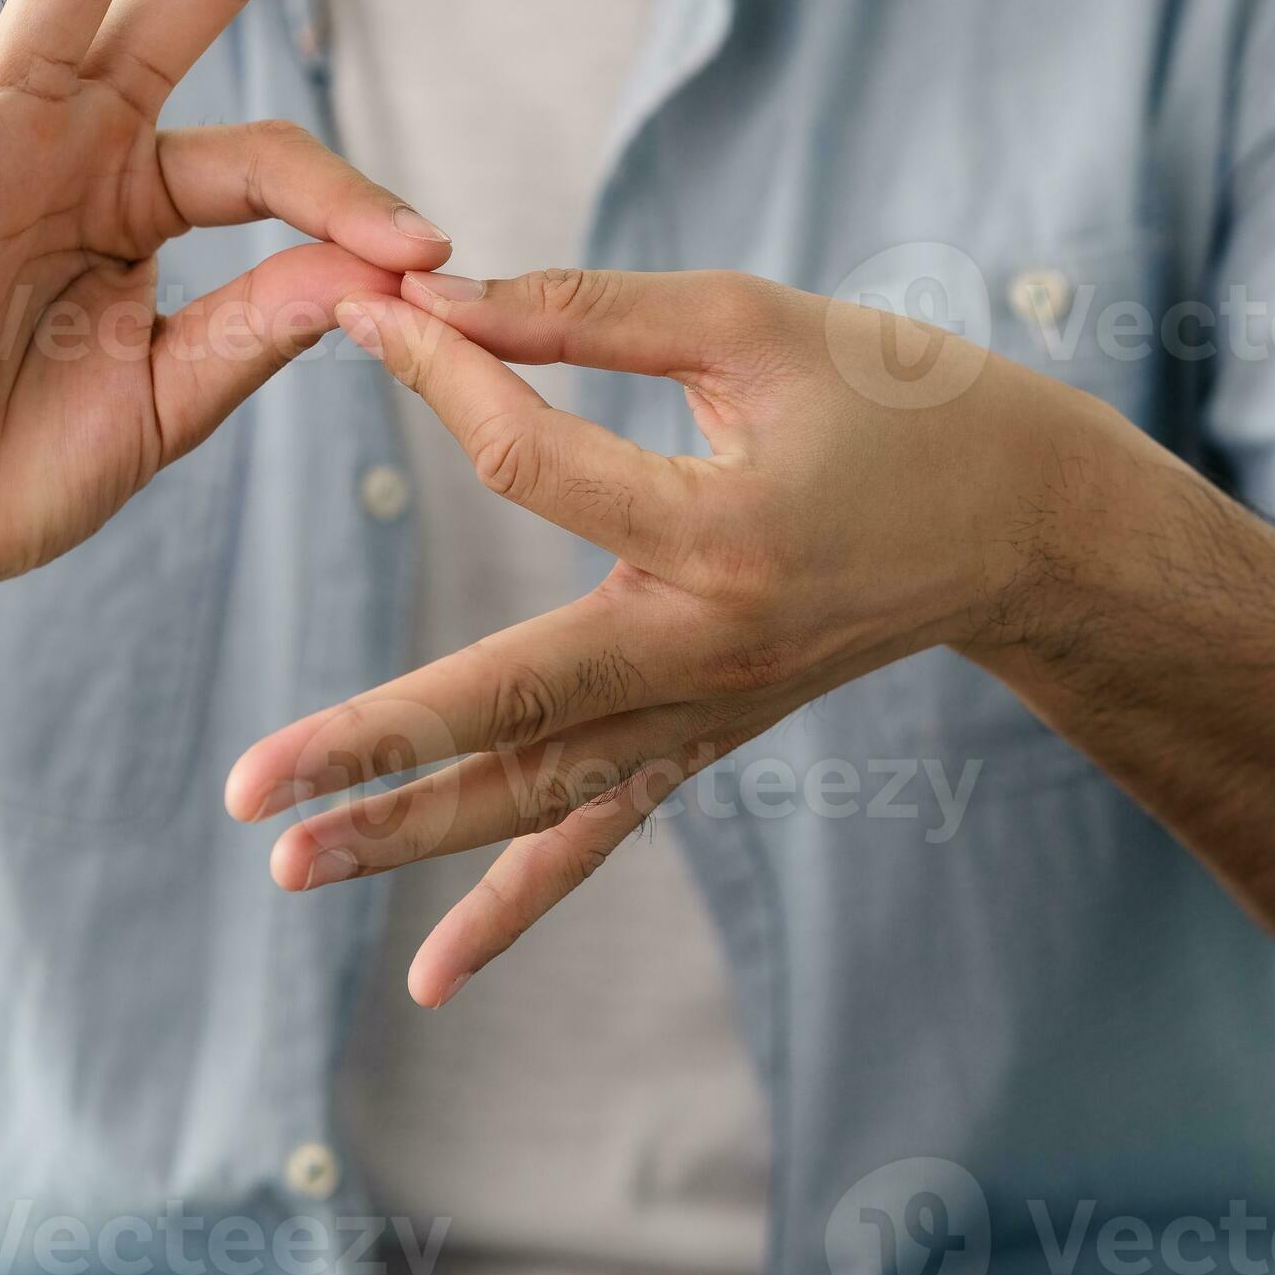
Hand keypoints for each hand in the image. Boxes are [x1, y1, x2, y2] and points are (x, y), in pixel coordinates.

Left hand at [224, 266, 1093, 1004]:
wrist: (1025, 525)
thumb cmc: (896, 399)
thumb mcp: (756, 325)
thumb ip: (589, 313)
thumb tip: (435, 293)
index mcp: (722, 528)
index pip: (533, 461)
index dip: (440, 377)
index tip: (363, 316)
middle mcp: (710, 649)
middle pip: (511, 703)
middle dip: (375, 745)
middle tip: (248, 791)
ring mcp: (708, 714)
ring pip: (539, 795)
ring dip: (409, 838)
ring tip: (287, 870)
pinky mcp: (707, 742)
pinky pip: (599, 835)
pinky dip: (514, 908)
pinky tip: (431, 981)